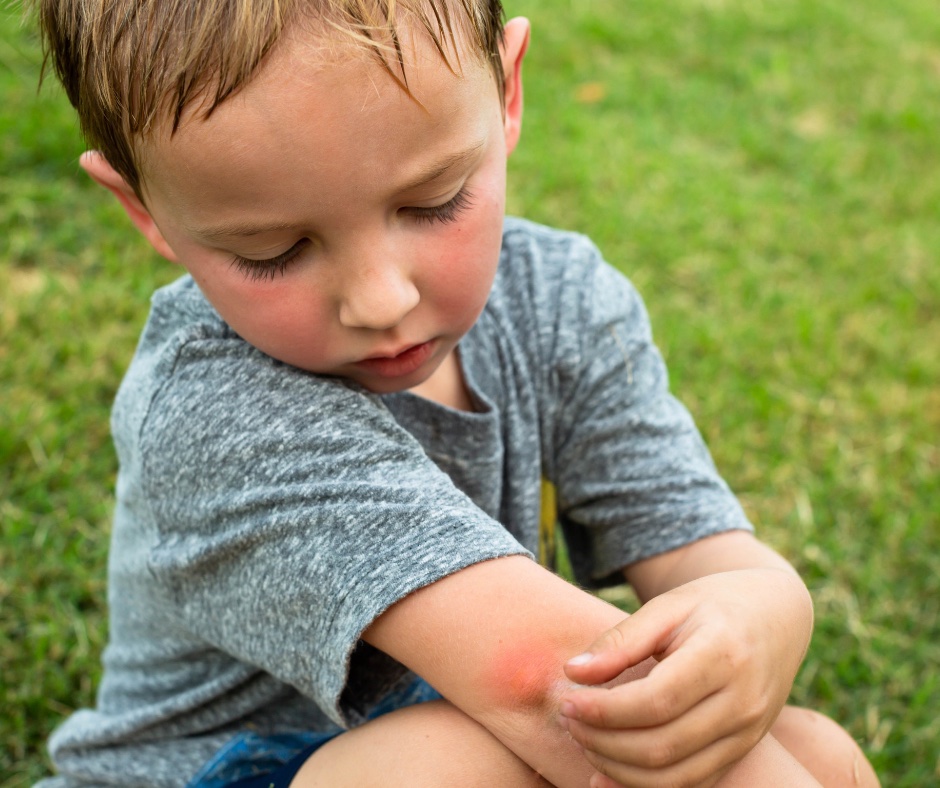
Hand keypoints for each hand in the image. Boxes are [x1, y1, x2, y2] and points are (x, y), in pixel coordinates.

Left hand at [559, 568, 812, 787]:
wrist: (776, 617)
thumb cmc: (713, 604)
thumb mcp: (669, 605)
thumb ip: (622, 639)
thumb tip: (573, 672)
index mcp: (724, 654)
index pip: (657, 700)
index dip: (605, 710)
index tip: (567, 701)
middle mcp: (743, 702)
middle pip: (663, 745)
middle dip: (603, 741)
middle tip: (568, 720)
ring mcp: (748, 733)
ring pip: (676, 775)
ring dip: (618, 769)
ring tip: (584, 740)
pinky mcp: (742, 751)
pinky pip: (692, 783)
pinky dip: (646, 786)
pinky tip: (606, 772)